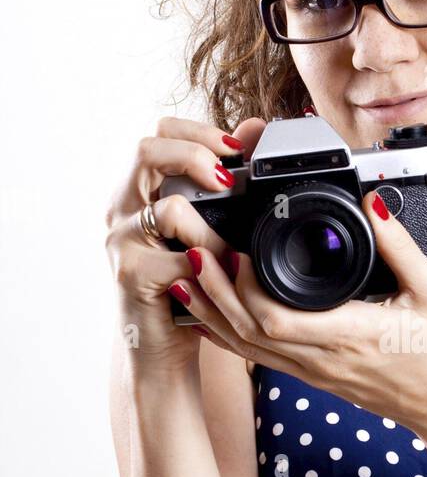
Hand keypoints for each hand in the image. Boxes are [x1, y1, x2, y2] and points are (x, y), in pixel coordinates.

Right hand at [104, 115, 263, 375]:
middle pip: (146, 150)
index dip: (197, 133)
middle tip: (229, 178)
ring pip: (169, 206)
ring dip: (212, 227)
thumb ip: (223, 185)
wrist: (160, 348)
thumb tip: (255, 128)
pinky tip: (221, 278)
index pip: (158, 134)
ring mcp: (121, 241)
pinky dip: (211, 266)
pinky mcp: (131, 275)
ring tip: (228, 251)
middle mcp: (121, 209)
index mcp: (139, 191)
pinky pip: (181, 258)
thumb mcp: (206, 229)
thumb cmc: (187, 285)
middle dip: (196, 155)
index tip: (236, 148)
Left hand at [169, 188, 426, 432]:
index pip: (279, 318)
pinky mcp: (309, 374)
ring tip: (182, 272)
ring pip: (243, 345)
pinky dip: (223, 332)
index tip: (232, 249)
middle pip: (246, 329)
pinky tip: (202, 312)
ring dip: (208, 309)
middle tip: (189, 244)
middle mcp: (323, 357)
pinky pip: (255, 356)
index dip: (245, 288)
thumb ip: (401, 245)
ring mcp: (312, 370)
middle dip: (211, 288)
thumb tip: (374, 201)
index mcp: (352, 333)